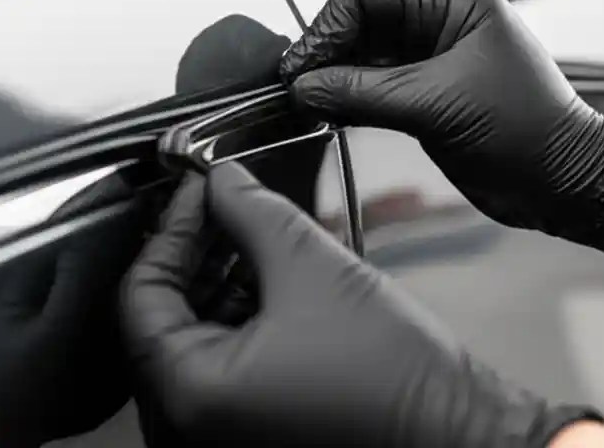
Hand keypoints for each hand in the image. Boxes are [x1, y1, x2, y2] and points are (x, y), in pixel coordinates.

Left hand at [120, 163, 598, 447]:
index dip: (170, 229)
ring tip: (249, 231)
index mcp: (188, 395)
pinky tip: (267, 276)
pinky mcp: (249, 434)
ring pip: (192, 342)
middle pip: (162, 319)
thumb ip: (252, 212)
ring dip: (216, 282)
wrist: (463, 435)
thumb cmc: (395, 377)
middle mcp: (189, 428)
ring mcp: (218, 436)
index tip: (199, 190)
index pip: (140, 295)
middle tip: (221, 202)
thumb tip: (220, 180)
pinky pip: (220, 369)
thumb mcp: (312, 269)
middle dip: (194, 253)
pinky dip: (236, 320)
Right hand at [278, 0, 603, 260]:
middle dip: (326, 48)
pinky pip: (371, 86)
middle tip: (296, 84)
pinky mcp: (423, 94)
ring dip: (332, 75)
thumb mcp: (437, 106)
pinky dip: (346, 97)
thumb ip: (364, 93)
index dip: (329, 24)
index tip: (303, 64)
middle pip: (361, 19)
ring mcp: (431, 59)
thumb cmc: (527, 132)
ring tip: (304, 100)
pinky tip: (327, 110)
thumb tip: (305, 87)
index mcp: (456, 1)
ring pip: (362, 54)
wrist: (563, 183)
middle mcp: (440, 22)